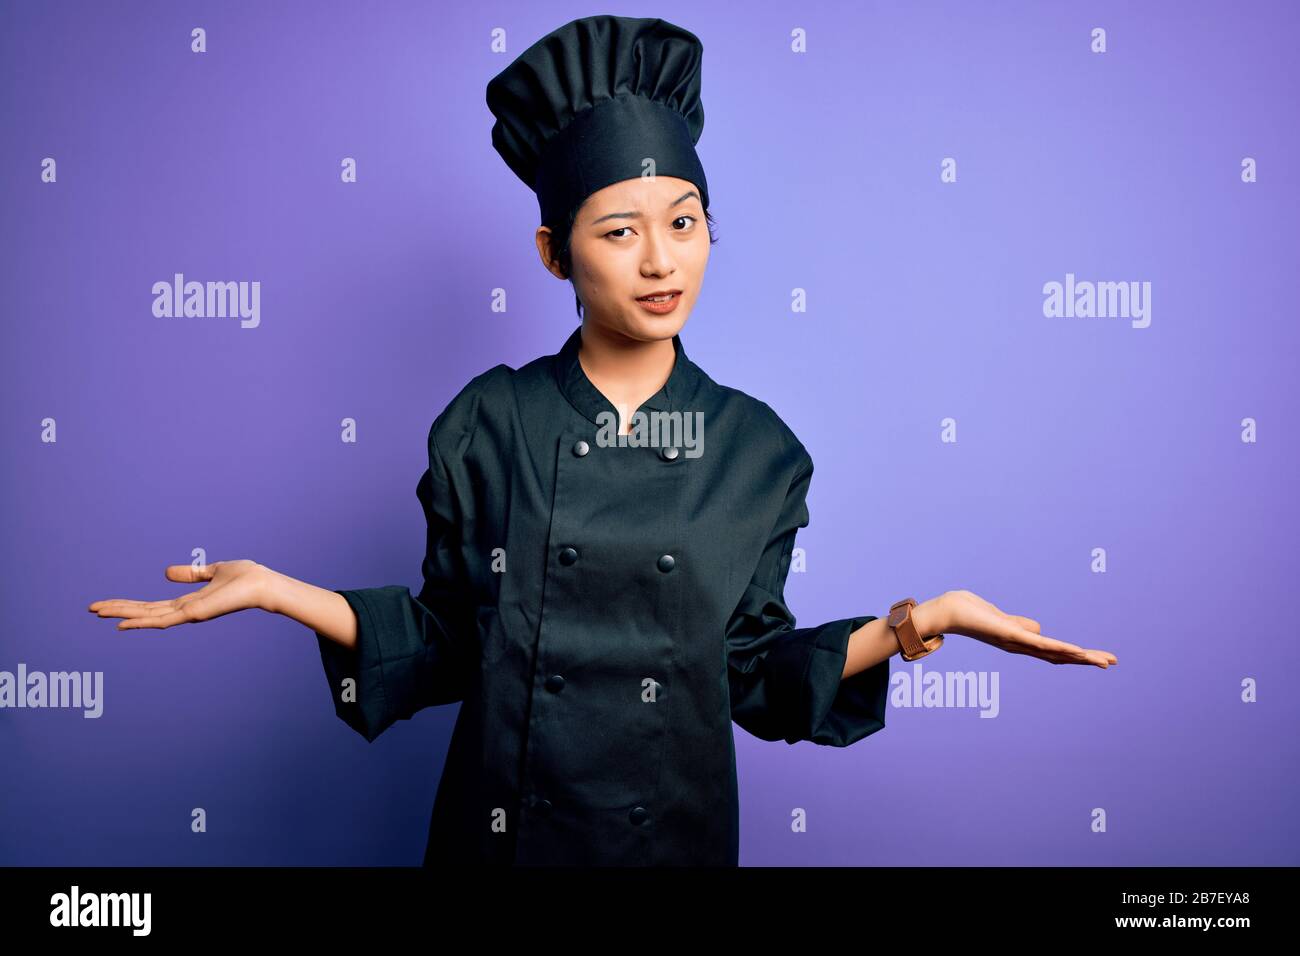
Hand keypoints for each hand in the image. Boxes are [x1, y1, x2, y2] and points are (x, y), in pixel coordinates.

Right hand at [88, 560, 271, 629]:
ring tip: (98, 612)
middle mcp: (185, 611)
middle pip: (144, 612)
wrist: (262, 584)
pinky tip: (122, 623)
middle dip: (118, 610)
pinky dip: (141, 622)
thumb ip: (190, 574)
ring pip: (147, 616)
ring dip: (122, 614)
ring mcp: (188, 614)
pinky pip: (162, 620)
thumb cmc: (245, 577)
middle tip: (92, 609)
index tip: (108, 604)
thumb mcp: (212, 571)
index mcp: (189, 601)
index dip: (130, 605)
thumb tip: (165, 573)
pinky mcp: (194, 614)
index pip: (152, 605)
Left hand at [926, 590, 1117, 667]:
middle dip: (1086, 659)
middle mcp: (1020, 647)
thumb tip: (1039, 629)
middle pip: (1059, 656)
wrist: (947, 612)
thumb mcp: (1002, 618)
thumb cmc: (971, 613)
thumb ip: (1021, 625)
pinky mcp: (1009, 634)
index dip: (1076, 656)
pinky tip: (1076, 650)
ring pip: (1054, 652)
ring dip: (1080, 656)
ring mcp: (1016, 642)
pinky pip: (1039, 643)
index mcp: (1020, 642)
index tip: (1099, 657)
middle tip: (1112, 662)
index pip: (1054, 652)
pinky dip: (1059, 648)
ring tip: (1103, 660)